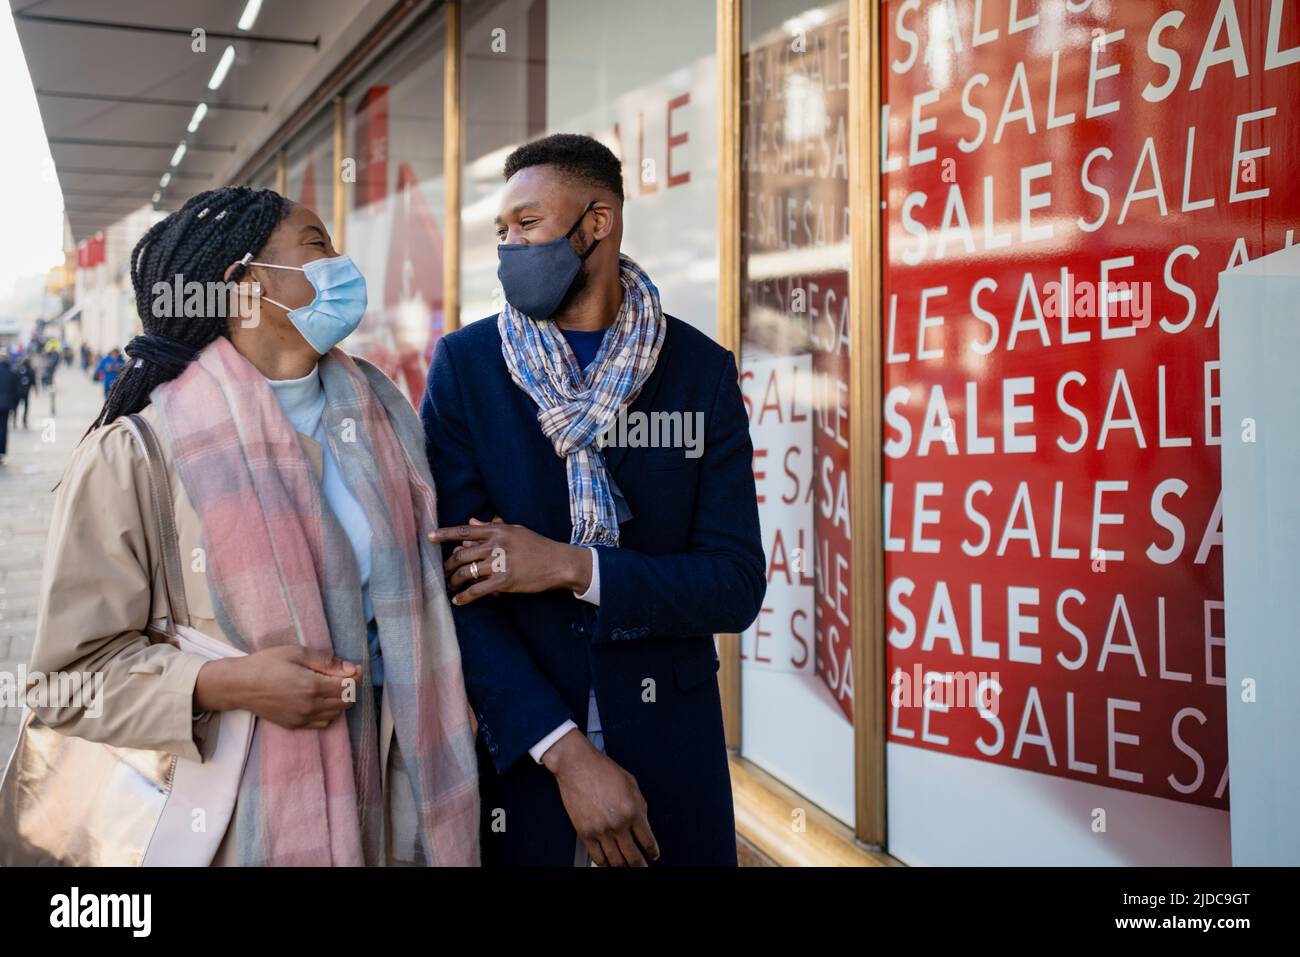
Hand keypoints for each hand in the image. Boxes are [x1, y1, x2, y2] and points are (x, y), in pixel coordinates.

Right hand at [195, 645, 358, 730]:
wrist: (240, 685)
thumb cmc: (267, 664)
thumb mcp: (296, 653)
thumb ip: (325, 661)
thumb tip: (349, 668)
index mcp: (313, 686)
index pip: (349, 686)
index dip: (357, 676)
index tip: (355, 668)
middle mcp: (311, 706)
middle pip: (346, 702)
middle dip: (351, 688)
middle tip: (344, 676)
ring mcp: (303, 718)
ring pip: (336, 714)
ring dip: (341, 701)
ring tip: (333, 687)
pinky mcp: (295, 725)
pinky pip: (322, 724)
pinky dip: (329, 713)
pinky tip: (322, 701)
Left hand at [428, 517, 591, 605]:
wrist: (559, 562)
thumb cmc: (538, 546)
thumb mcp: (516, 531)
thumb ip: (492, 527)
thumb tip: (472, 521)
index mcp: (498, 530)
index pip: (465, 530)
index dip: (445, 534)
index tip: (429, 537)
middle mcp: (497, 544)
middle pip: (461, 554)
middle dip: (448, 565)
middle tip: (444, 572)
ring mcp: (501, 563)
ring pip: (467, 572)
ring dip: (454, 581)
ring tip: (451, 586)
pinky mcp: (506, 581)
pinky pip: (478, 590)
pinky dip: (465, 597)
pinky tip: (458, 601)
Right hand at [541, 729, 658, 866]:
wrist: (577, 766)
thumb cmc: (603, 770)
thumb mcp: (632, 784)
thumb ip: (640, 806)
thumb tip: (644, 825)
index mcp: (633, 811)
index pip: (648, 841)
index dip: (652, 852)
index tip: (653, 856)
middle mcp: (618, 824)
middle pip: (633, 857)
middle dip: (640, 866)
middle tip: (643, 868)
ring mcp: (601, 831)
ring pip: (616, 861)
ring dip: (623, 867)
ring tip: (627, 867)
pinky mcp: (585, 833)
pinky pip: (597, 858)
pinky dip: (605, 864)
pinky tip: (609, 864)